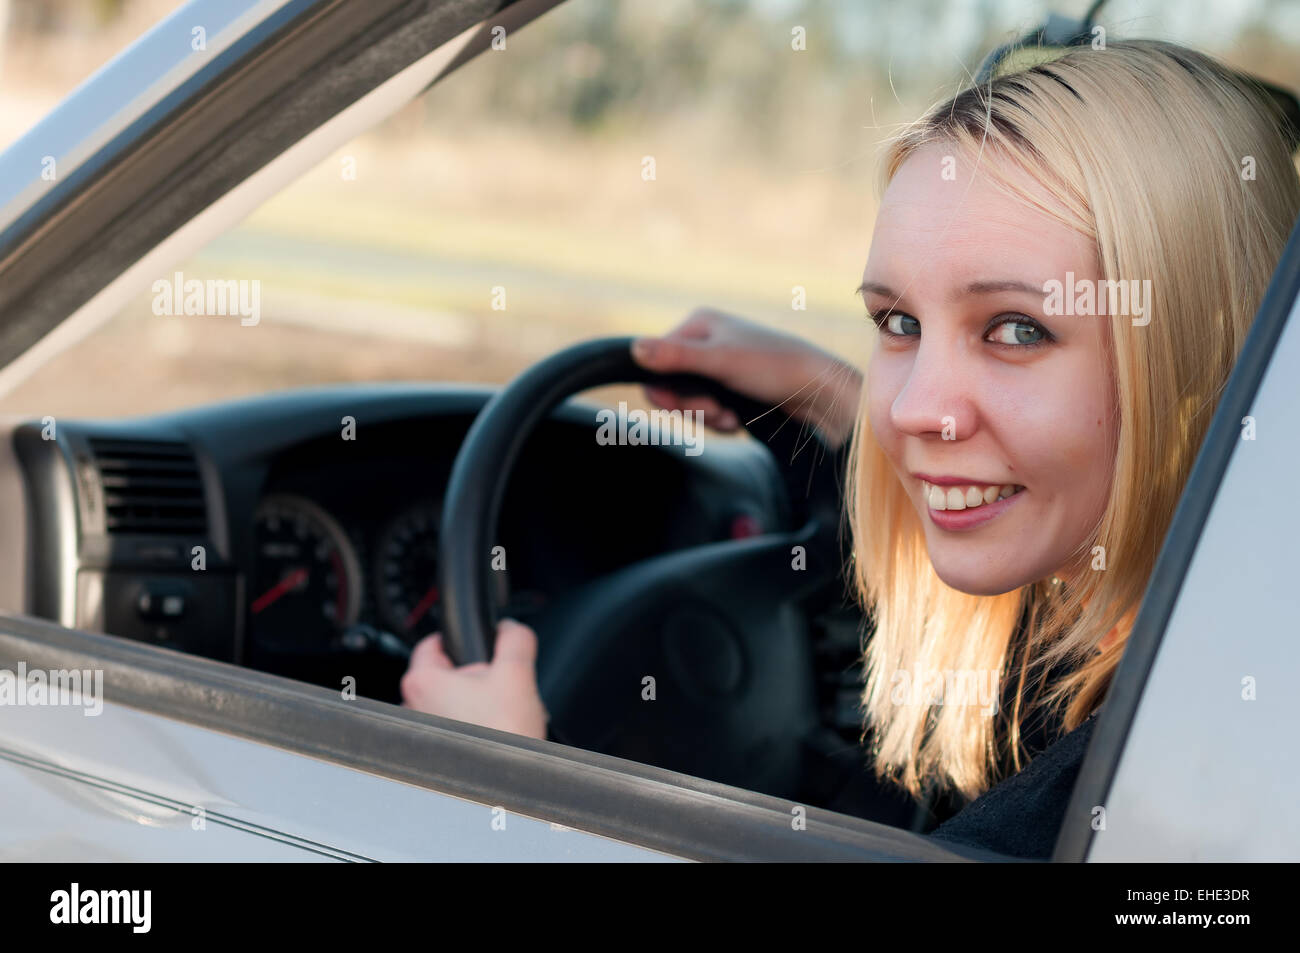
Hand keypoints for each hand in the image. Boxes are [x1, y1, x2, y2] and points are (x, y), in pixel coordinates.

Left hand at [400, 619, 547, 739]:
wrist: (506, 782)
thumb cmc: (503, 734)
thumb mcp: (518, 672)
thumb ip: (514, 638)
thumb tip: (510, 628)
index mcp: (423, 681)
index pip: (431, 644)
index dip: (456, 639)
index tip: (473, 645)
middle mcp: (412, 707)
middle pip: (441, 676)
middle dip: (469, 677)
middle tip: (495, 685)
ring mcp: (419, 733)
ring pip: (445, 704)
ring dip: (467, 704)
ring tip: (496, 714)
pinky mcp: (431, 753)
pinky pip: (447, 729)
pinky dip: (466, 727)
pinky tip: (490, 732)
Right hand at [631, 308, 861, 445]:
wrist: (821, 392)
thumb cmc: (776, 367)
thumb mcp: (721, 361)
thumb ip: (676, 357)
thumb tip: (632, 349)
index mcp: (699, 324)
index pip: (656, 361)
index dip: (667, 390)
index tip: (693, 405)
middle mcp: (707, 342)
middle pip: (671, 384)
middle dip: (692, 406)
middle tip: (716, 411)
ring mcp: (721, 366)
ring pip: (689, 401)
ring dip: (707, 416)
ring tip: (731, 416)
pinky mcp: (734, 388)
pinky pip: (708, 409)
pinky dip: (719, 420)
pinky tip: (737, 420)